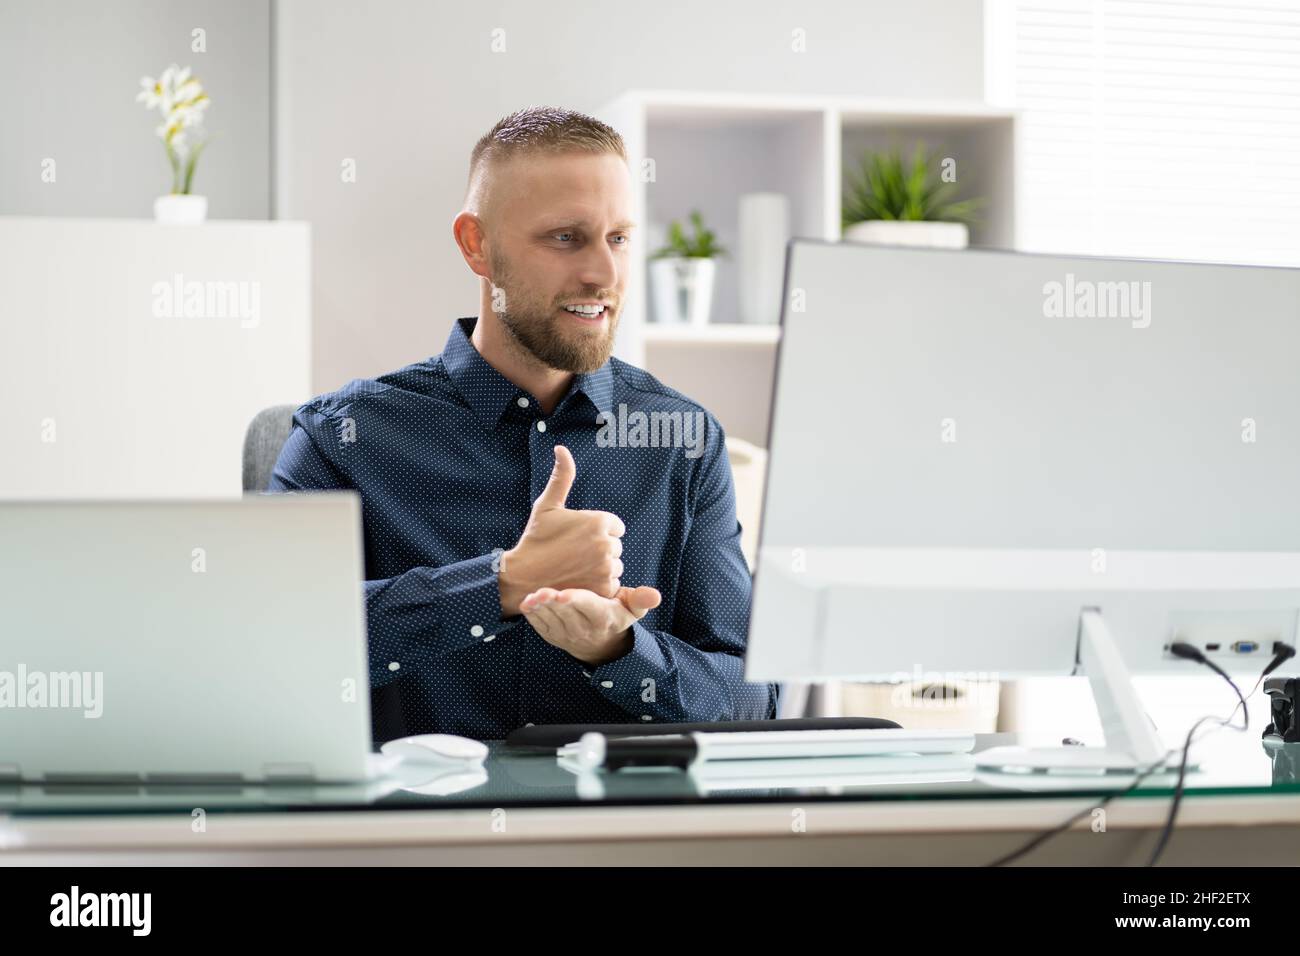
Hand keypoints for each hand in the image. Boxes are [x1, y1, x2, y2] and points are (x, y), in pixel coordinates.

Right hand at [498, 445, 625, 615]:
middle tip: (574, 554)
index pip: (615, 526)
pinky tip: (580, 580)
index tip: (577, 539)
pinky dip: (600, 584)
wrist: (523, 576)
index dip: (597, 532)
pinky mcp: (604, 589)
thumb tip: (561, 448)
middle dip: (599, 549)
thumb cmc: (536, 538)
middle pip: (616, 546)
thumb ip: (561, 477)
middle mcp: (606, 544)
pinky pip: (613, 583)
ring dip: (601, 567)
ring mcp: (606, 568)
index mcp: (599, 521)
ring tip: (576, 567)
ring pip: (616, 565)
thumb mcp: (547, 505)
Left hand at [520, 585, 661, 665]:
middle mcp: (582, 628)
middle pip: (565, 613)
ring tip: (531, 597)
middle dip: (552, 603)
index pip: (588, 607)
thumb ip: (641, 600)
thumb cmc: (616, 616)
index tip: (564, 593)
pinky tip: (526, 604)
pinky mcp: (551, 636)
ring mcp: (565, 635)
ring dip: (540, 609)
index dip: (576, 600)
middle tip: (541, 591)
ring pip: (550, 620)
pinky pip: (540, 626)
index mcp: (601, 617)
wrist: (601, 645)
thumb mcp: (632, 609)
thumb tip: (655, 595)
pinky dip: (533, 616)